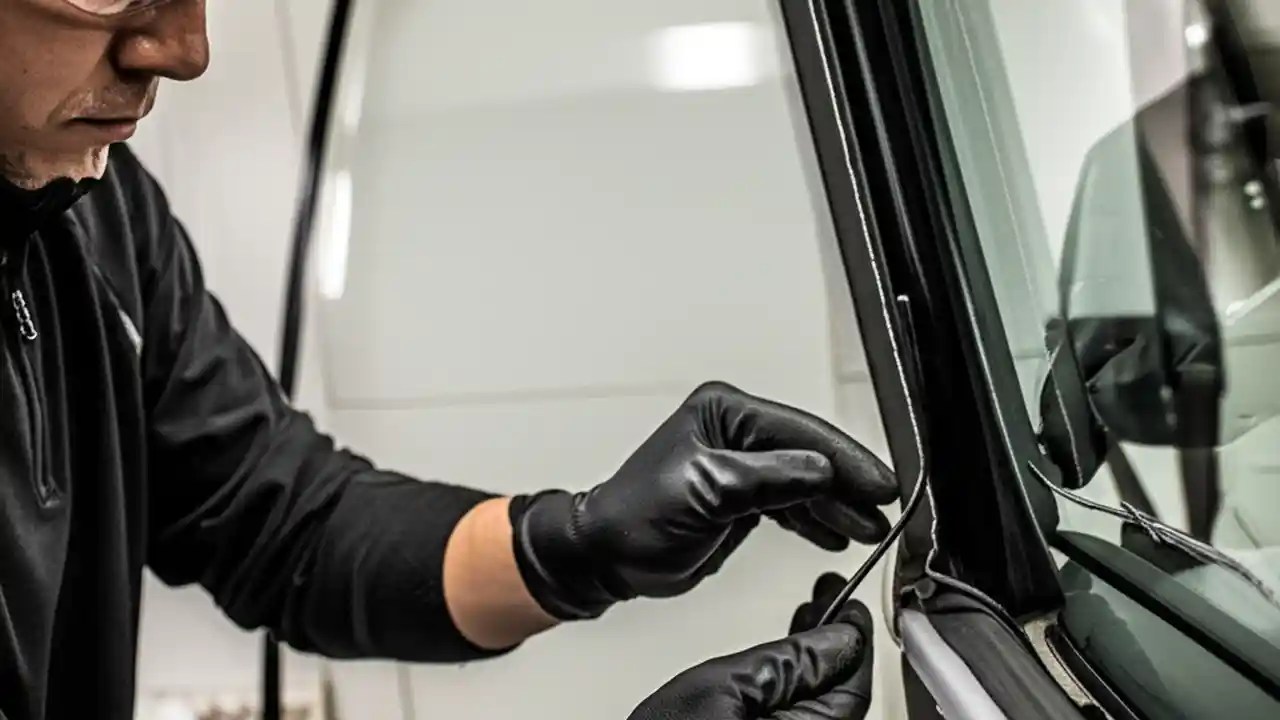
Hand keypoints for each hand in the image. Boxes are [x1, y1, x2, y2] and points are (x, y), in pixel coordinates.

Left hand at [509, 381, 896, 619]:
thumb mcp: (709, 491)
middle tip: (882, 515)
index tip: (881, 486)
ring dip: (836, 507)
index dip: (846, 460)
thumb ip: (771, 479)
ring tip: (867, 531)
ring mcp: (739, 463)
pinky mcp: (739, 495)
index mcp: (725, 412)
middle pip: (809, 455)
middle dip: (848, 487)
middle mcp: (735, 431)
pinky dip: (814, 519)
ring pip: (804, 481)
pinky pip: (790, 502)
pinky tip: (835, 535)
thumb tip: (822, 472)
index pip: (801, 432)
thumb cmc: (638, 516)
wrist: (608, 555)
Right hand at [628, 578, 873, 719]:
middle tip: (831, 601)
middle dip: (836, 643)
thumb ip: (792, 660)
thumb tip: (843, 636)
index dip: (853, 636)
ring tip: (810, 618)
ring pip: (820, 705)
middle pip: (840, 695)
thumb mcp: (729, 684)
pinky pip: (797, 716)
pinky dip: (798, 684)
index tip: (849, 605)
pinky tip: (789, 661)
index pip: (853, 683)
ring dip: (816, 659)